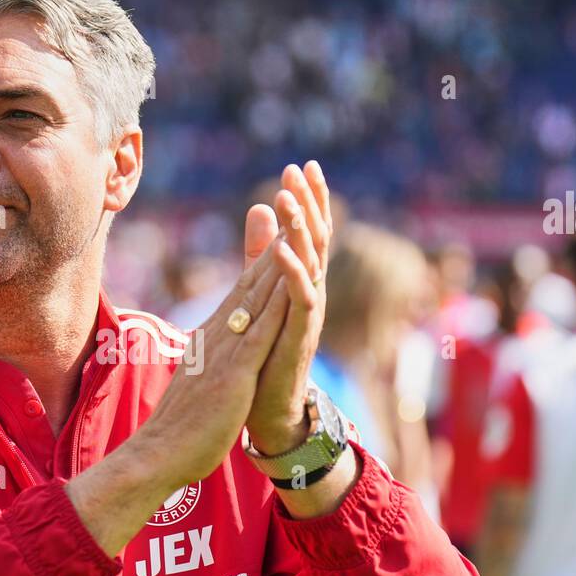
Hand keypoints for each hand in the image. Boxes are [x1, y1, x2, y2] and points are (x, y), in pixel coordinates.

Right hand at [136, 234, 308, 488]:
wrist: (158, 454)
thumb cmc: (177, 429)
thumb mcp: (196, 382)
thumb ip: (206, 361)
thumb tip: (210, 352)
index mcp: (211, 339)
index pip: (243, 291)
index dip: (265, 258)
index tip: (283, 229)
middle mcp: (218, 336)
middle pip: (253, 281)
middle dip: (277, 243)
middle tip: (297, 205)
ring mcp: (225, 352)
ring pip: (259, 297)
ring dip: (282, 260)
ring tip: (301, 225)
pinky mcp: (234, 373)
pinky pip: (262, 332)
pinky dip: (279, 304)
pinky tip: (296, 281)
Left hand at [243, 161, 333, 454]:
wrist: (267, 409)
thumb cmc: (265, 353)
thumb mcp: (262, 291)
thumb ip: (261, 252)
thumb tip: (260, 206)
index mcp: (300, 282)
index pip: (308, 233)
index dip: (307, 200)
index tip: (299, 166)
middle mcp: (310, 294)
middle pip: (316, 240)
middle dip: (308, 204)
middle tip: (298, 170)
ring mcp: (307, 315)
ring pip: (310, 264)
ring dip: (299, 230)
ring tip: (287, 199)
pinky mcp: (299, 336)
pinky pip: (300, 299)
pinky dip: (292, 272)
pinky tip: (281, 248)